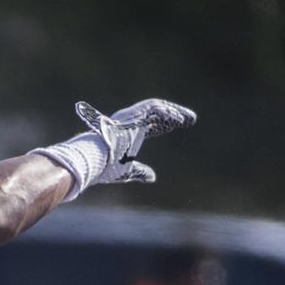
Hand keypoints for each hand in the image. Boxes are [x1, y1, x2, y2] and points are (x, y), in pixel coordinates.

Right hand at [75, 98, 196, 186]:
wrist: (93, 159)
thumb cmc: (104, 167)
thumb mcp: (126, 171)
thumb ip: (140, 172)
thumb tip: (152, 177)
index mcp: (127, 134)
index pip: (150, 125)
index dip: (166, 124)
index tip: (180, 124)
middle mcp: (128, 121)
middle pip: (156, 113)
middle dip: (174, 115)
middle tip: (191, 119)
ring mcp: (129, 116)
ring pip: (156, 107)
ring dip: (174, 111)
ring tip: (189, 118)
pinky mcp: (132, 115)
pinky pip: (154, 108)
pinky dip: (167, 113)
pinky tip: (179, 120)